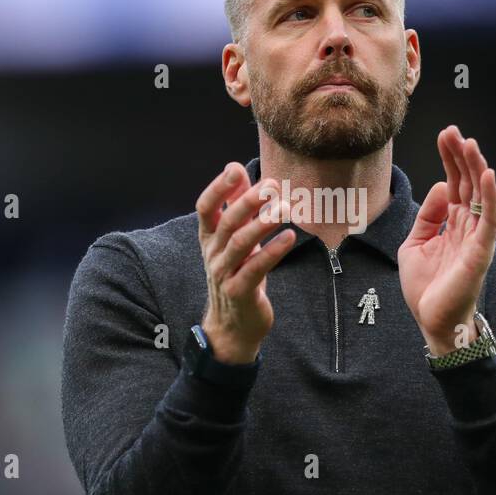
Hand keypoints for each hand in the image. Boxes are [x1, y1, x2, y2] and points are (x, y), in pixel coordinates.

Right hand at [196, 162, 295, 363]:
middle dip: (248, 202)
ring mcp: (223, 274)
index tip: (235, 169)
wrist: (233, 325)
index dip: (218, 188)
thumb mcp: (234, 239)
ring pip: (240, 244)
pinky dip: (273, 252)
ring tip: (284, 207)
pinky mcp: (239, 292)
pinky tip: (290, 237)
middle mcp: (212, 254)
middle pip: (227, 223)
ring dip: (263, 223)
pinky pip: (256, 269)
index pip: (205, 208)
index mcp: (209, 238)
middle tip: (271, 185)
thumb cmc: (237, 274)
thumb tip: (236, 170)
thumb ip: (235, 207)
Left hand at [398, 125, 495, 355]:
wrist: (432, 320)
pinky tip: (486, 174)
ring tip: (469, 144)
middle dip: (461, 155)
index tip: (444, 135)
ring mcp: (476, 237)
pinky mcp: (481, 250)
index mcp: (452, 222)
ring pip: (481, 195)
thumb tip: (441, 185)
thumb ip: (428, 216)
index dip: (450, 158)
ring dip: (477, 168)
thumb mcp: (415, 243)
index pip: (455, 182)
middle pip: (468, 182)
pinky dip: (491, 196)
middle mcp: (467, 225)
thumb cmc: (425, 287)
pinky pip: (490, 219)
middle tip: (453, 131)